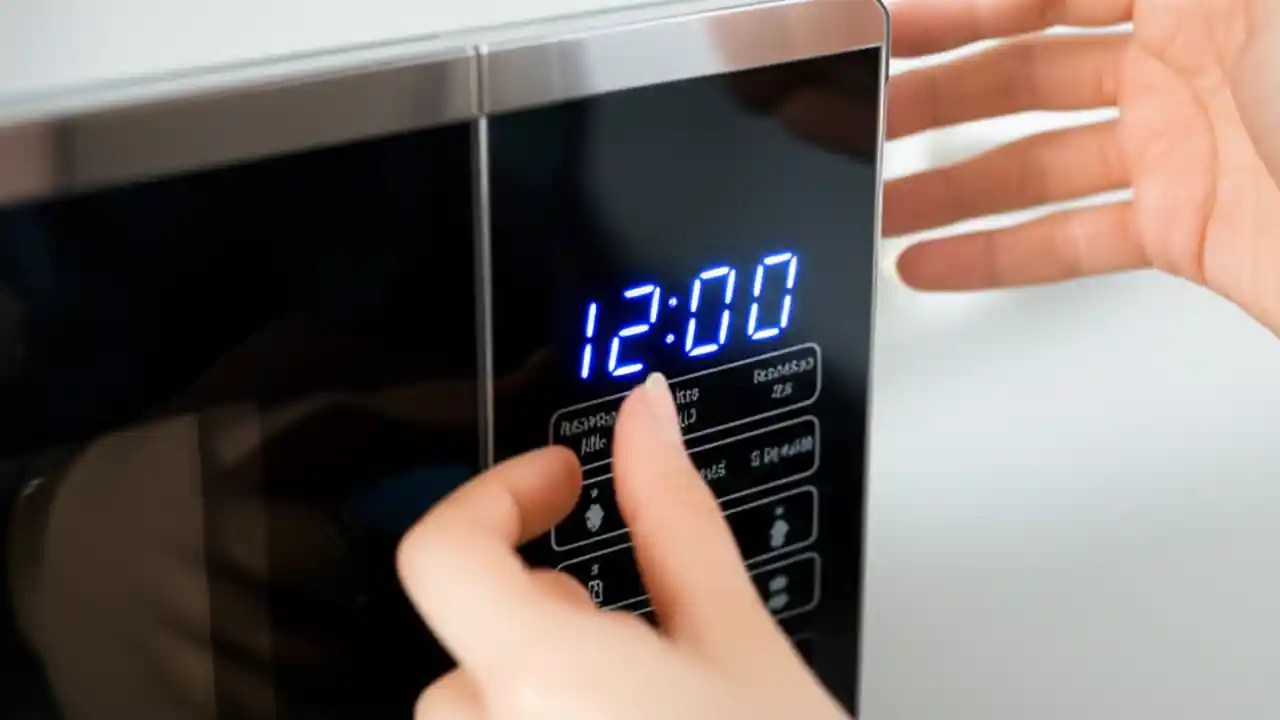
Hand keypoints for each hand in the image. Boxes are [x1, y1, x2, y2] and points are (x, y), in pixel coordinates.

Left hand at [397, 375, 846, 718]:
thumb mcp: (740, 642)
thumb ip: (674, 514)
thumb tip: (645, 419)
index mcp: (542, 684)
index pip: (440, 554)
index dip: (498, 496)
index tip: (559, 486)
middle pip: (467, 648)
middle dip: (543, 620)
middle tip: (634, 632)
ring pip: (474, 718)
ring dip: (539, 695)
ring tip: (647, 710)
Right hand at [888, 0, 1279, 334]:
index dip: (955, 15)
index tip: (886, 34)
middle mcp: (1180, 63)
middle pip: (1021, 78)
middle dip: (930, 100)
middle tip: (864, 120)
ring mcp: (1181, 149)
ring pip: (1034, 167)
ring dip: (947, 188)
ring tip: (881, 201)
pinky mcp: (1186, 228)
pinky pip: (1070, 242)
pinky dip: (995, 258)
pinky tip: (936, 260)